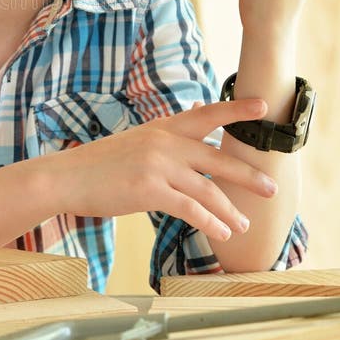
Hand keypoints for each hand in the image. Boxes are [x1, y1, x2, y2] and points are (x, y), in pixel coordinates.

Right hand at [50, 98, 276, 243]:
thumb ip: (165, 140)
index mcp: (163, 127)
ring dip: (231, 211)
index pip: (206, 114)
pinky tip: (222, 233)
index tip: (262, 106)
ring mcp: (158, 166)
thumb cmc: (101, 164)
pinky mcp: (150, 190)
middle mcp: (164, 142)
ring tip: (244, 225)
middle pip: (219, 157)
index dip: (236, 110)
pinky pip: (191, 209)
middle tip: (272, 189)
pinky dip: (211, 223)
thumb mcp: (136, 141)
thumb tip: (192, 130)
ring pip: (209, 190)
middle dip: (248, 175)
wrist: (67, 177)